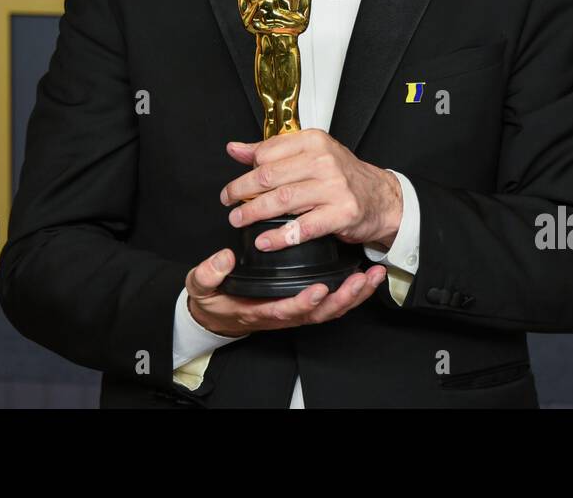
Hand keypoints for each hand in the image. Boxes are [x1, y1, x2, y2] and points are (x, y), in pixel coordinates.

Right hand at [185, 249, 387, 336]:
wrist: (217, 314)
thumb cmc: (213, 300)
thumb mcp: (201, 287)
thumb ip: (208, 274)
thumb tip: (223, 258)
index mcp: (260, 311)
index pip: (285, 311)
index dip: (304, 303)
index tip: (319, 289)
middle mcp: (284, 315)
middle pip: (319, 314)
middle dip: (342, 299)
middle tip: (360, 281)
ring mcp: (297, 311)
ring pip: (331, 310)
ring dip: (354, 295)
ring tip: (372, 276)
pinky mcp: (305, 303)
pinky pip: (334, 302)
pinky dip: (353, 291)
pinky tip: (368, 276)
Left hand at [220, 129, 402, 252]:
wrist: (381, 197)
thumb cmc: (342, 176)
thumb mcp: (310, 154)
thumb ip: (272, 151)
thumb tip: (235, 149)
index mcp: (313, 141)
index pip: (268, 153)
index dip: (247, 169)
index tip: (237, 183)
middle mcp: (324, 161)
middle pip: (270, 176)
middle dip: (242, 191)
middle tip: (228, 201)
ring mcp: (334, 188)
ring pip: (282, 200)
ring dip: (254, 213)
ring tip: (238, 220)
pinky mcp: (342, 213)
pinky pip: (303, 227)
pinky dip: (280, 237)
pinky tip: (264, 241)